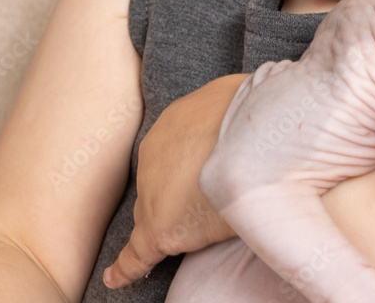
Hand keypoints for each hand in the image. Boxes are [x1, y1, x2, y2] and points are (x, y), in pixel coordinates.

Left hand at [103, 73, 247, 288]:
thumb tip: (250, 116)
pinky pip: (137, 254)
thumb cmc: (257, 113)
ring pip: (155, 213)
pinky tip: (116, 277)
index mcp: (174, 123)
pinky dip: (127, 267)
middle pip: (161, 183)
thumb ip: (235, 112)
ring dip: (171, 220)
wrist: (255, 141)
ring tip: (196, 228)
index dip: (191, 165)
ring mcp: (153, 192)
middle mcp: (154, 155)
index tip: (208, 171)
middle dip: (179, 190)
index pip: (175, 152)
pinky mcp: (159, 229)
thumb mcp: (242, 97)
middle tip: (211, 196)